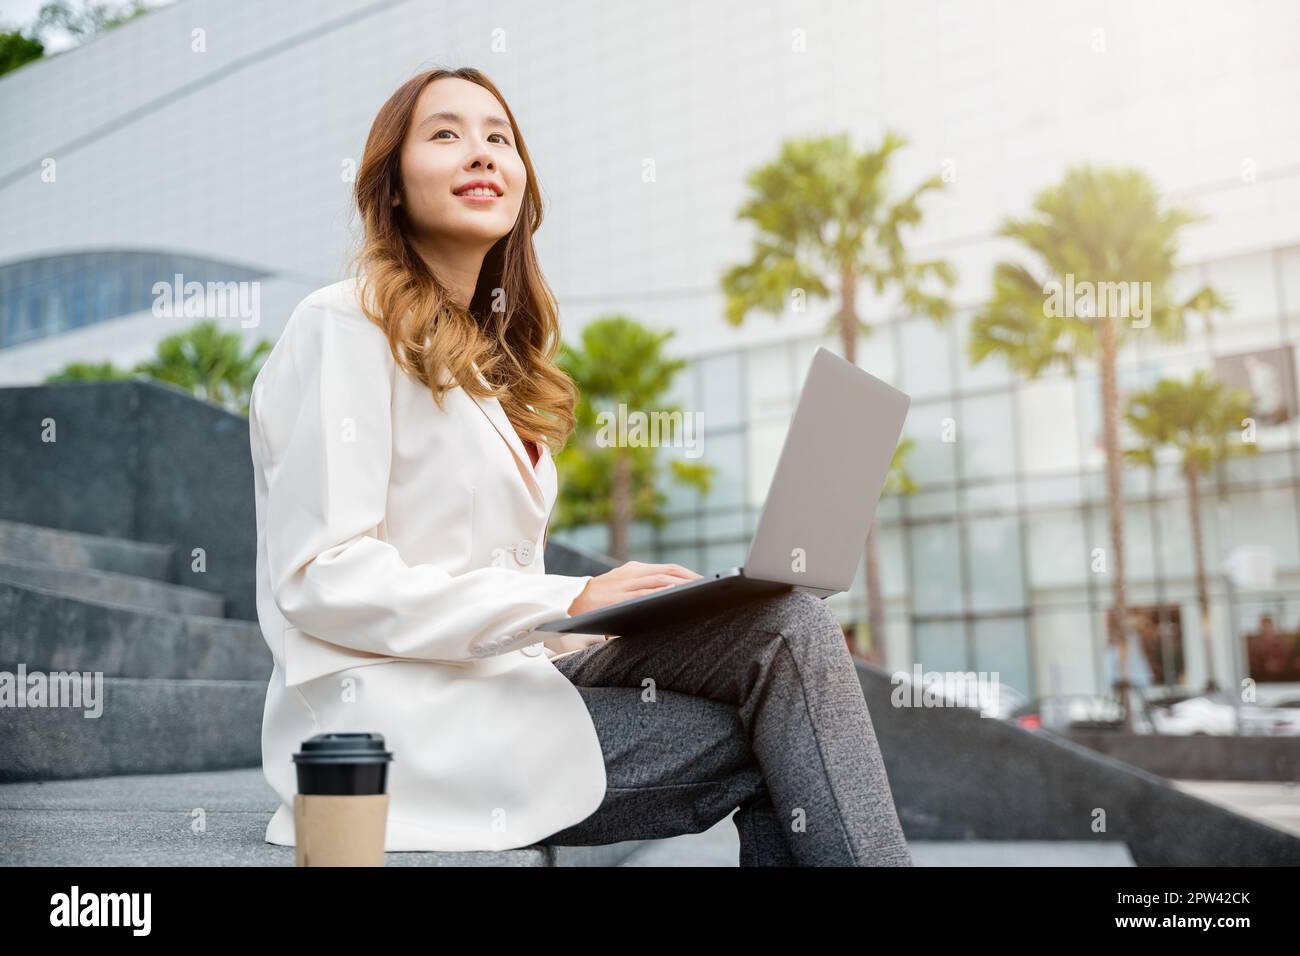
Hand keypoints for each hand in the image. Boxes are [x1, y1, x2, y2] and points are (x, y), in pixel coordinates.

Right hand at [568, 561, 702, 616]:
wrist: (569, 603)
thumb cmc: (598, 601)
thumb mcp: (620, 589)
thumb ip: (640, 590)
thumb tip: (668, 599)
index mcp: (633, 570)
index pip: (668, 569)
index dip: (688, 575)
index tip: (705, 583)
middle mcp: (632, 573)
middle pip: (669, 572)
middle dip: (691, 580)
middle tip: (711, 589)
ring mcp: (626, 584)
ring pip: (661, 580)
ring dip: (683, 586)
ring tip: (700, 594)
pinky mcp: (619, 597)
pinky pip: (646, 593)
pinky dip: (664, 594)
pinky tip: (677, 598)